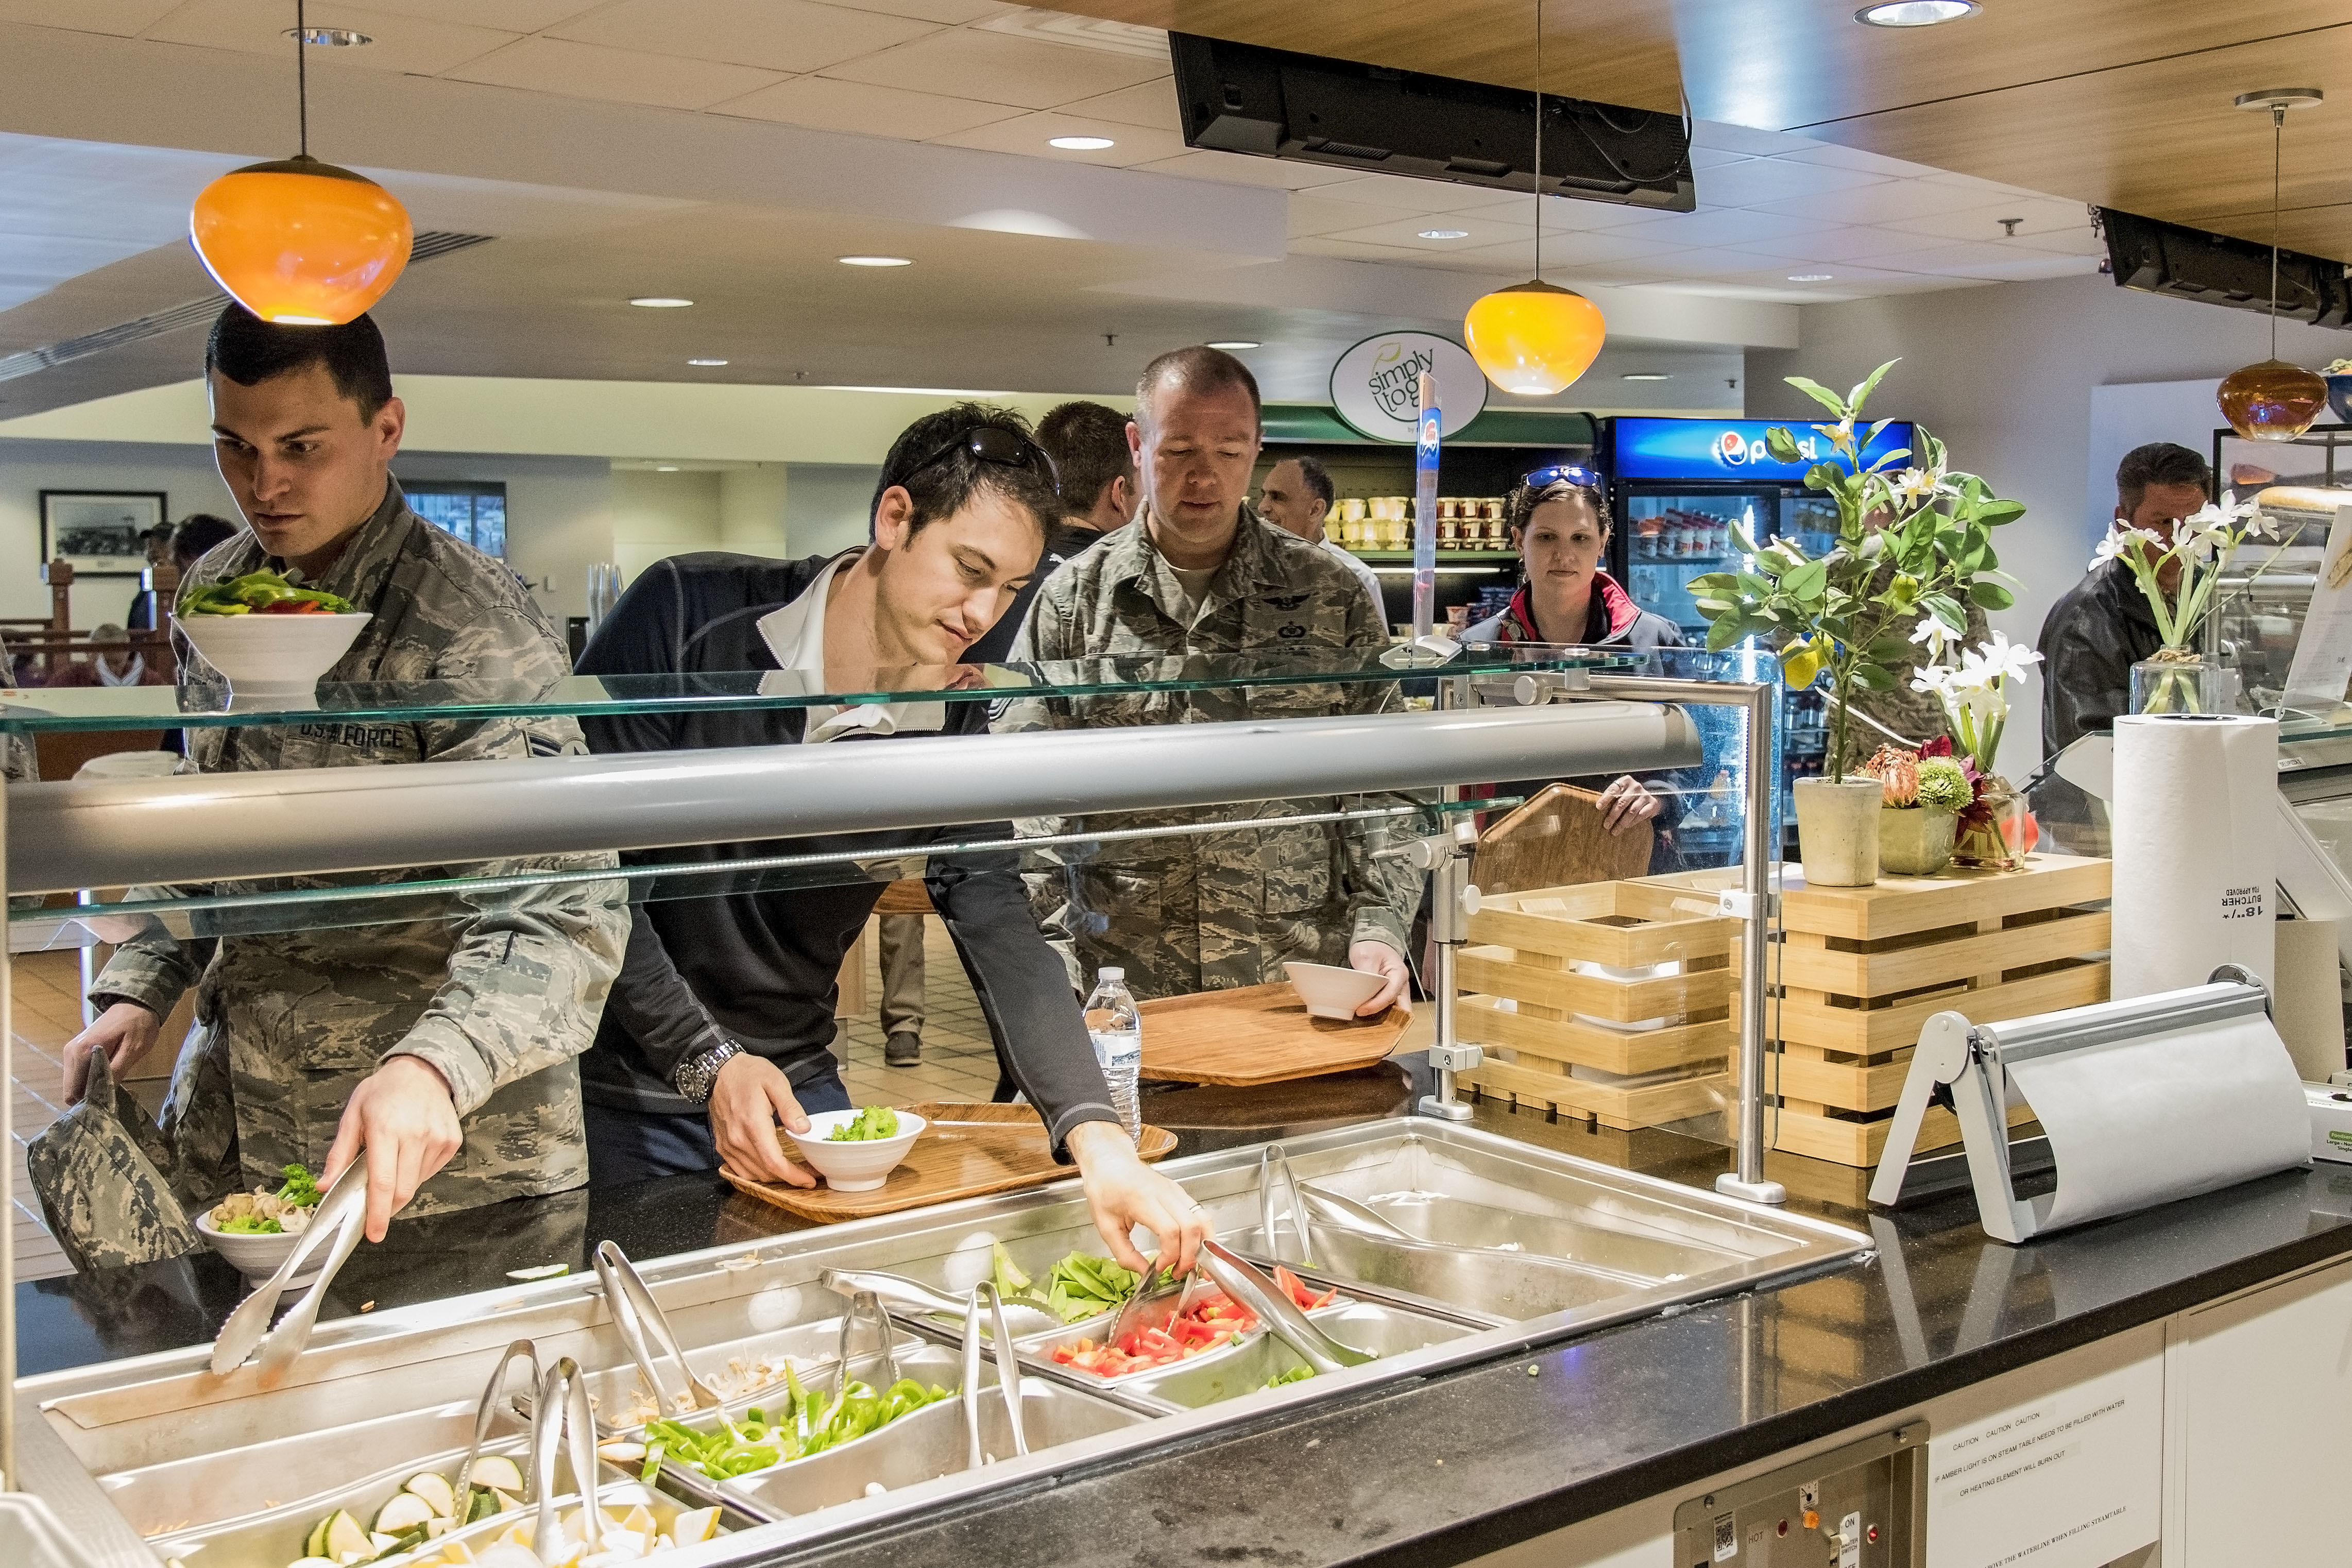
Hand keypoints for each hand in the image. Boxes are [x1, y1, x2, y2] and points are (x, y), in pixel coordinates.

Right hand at [62, 1001, 159, 1103]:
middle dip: (93, 1096)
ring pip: (77, 1082)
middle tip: (120, 1093)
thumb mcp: (133, 1049)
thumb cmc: (138, 1024)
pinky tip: (113, 1074)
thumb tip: (103, 1094)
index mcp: (81, 1053)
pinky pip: (81, 1073)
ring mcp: (72, 1052)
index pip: (73, 1092)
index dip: (90, 1101)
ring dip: (94, 1087)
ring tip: (119, 1084)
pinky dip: (94, 1078)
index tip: (111, 1101)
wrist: (135, 1004)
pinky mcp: (78, 1051)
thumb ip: (116, 1071)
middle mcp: (70, 1053)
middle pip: (73, 1089)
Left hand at [324, 1056, 463, 1242]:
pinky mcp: (451, 1141)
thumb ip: (339, 1154)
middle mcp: (416, 1135)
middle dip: (387, 1207)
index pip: (382, 1182)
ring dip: (400, 1185)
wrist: (423, 1071)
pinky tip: (409, 1154)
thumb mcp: (353, 1116)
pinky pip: (430, 1171)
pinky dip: (416, 1173)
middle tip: (375, 1207)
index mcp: (386, 1129)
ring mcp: (438, 1139)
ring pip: (417, 1183)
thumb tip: (324, 1186)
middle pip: (402, 1190)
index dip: (377, 1213)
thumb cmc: (383, 1092)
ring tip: (393, 1163)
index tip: (373, 1234)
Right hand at [708, 1052, 814, 1187]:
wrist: (720, 1070)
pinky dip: (757, 1173)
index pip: (774, 1162)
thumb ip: (790, 1107)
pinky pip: (740, 1170)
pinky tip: (769, 1167)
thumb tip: (804, 1129)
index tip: (810, 1181)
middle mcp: (737, 1139)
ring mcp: (727, 1144)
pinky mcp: (722, 1146)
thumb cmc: (749, 1074)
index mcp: (753, 1124)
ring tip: (792, 1171)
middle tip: (807, 1173)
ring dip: (773, 1177)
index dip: (793, 1176)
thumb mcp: (776, 1082)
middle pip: (765, 1172)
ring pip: (753, 1174)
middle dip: (788, 1178)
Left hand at [1067, 1121, 1210, 1276]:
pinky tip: (1192, 1249)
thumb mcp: (1105, 1226)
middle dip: (1190, 1256)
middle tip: (1177, 1272)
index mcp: (1142, 1200)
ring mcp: (1176, 1191)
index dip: (1169, 1255)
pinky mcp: (1180, 1193)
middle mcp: (1165, 1193)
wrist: (1109, 1161)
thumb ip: (1124, 1253)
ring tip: (1191, 1265)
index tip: (1158, 1268)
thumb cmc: (1104, 1190)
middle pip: (1191, 1227)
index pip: (1170, 1231)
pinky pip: (1200, 1214)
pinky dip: (1202, 1235)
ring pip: (1203, 1219)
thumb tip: (1143, 1273)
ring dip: (1202, 1246)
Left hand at [1347, 939, 1410, 1016]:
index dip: (1376, 1005)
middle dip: (1388, 1019)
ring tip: (1366, 1023)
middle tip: (1369, 1023)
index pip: (1390, 995)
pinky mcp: (1389, 994)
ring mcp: (1396, 991)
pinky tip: (1367, 1016)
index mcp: (1399, 974)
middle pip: (1400, 1009)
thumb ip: (1368, 973)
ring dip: (1383, 1018)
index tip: (1361, 1010)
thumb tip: (1365, 991)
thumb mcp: (1367, 956)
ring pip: (1395, 1011)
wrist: (1373, 944)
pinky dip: (1379, 1014)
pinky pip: (1388, 1008)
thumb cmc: (1373, 947)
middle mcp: (1401, 985)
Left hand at [1596, 775, 1661, 835]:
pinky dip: (1633, 822)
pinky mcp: (1653, 803)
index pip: (1613, 789)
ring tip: (1615, 830)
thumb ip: (1612, 798)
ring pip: (1631, 811)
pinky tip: (1627, 827)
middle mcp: (1636, 786)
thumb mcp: (1620, 793)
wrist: (1649, 798)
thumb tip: (1599, 810)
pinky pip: (1641, 815)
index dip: (1605, 798)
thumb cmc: (1629, 796)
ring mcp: (1645, 795)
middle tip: (1606, 825)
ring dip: (1622, 823)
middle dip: (1613, 815)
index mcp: (1625, 781)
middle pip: (1621, 802)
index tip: (1598, 807)